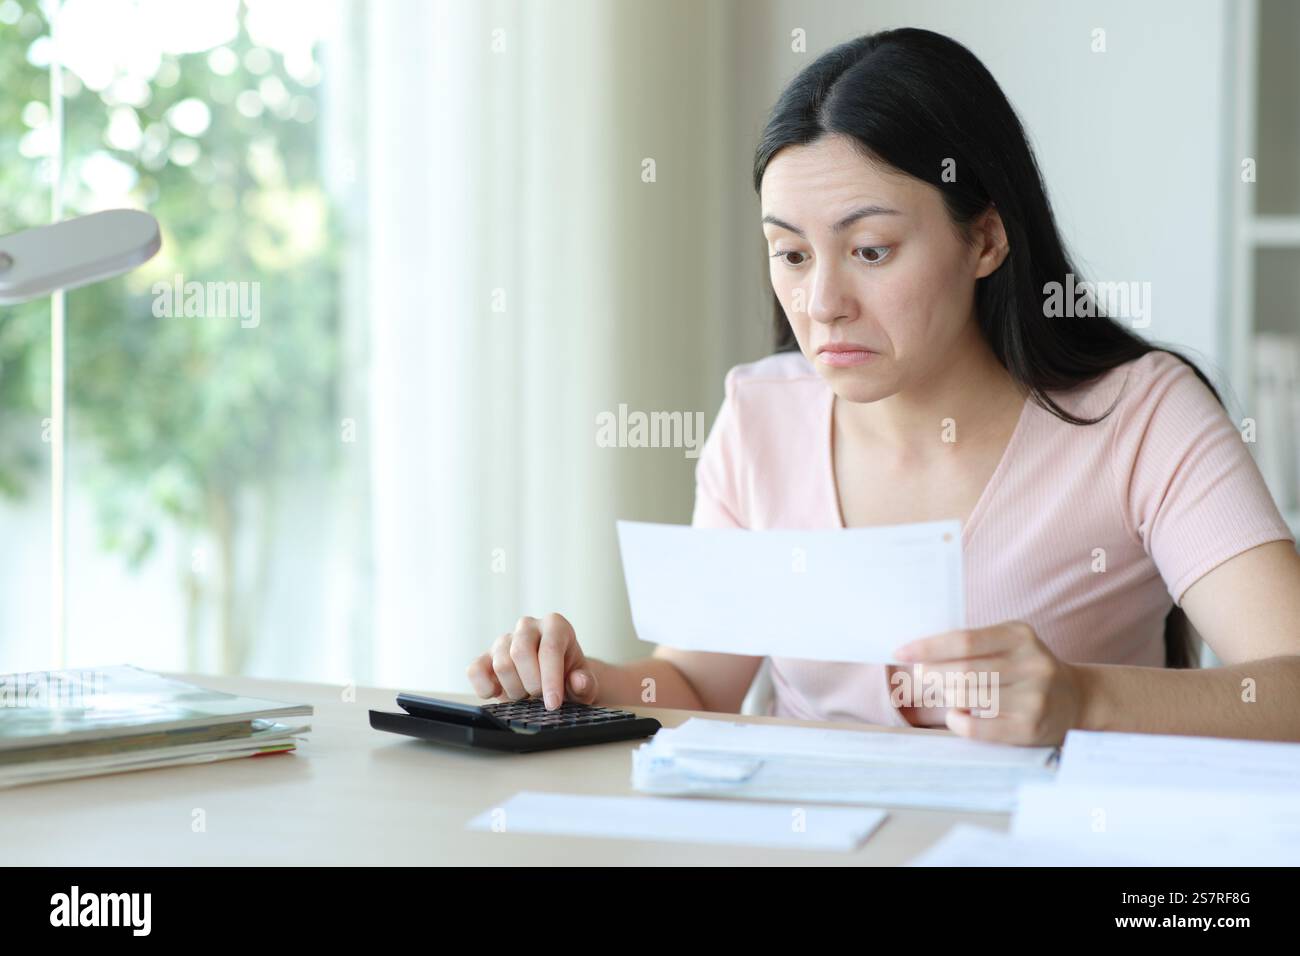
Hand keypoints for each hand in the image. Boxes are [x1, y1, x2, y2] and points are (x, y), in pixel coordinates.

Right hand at [466, 612, 598, 709]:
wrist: (553, 682)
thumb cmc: (569, 678)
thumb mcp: (584, 684)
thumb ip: (585, 684)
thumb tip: (579, 681)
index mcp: (555, 625)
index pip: (549, 649)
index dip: (550, 679)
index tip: (553, 704)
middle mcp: (528, 626)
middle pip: (521, 652)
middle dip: (532, 684)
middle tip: (540, 699)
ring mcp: (504, 640)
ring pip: (501, 664)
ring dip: (514, 689)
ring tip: (526, 696)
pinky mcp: (485, 656)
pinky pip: (475, 670)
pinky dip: (485, 687)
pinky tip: (499, 693)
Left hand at [892, 621, 1083, 745]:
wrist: (1077, 700)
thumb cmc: (1026, 669)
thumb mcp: (1009, 644)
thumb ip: (972, 645)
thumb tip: (918, 653)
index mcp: (1020, 636)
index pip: (964, 640)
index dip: (928, 647)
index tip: (901, 651)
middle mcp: (1031, 665)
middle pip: (964, 671)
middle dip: (933, 673)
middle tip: (922, 675)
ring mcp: (1034, 698)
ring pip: (969, 698)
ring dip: (946, 695)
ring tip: (944, 691)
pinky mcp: (1030, 728)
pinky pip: (979, 728)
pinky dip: (958, 721)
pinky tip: (955, 715)